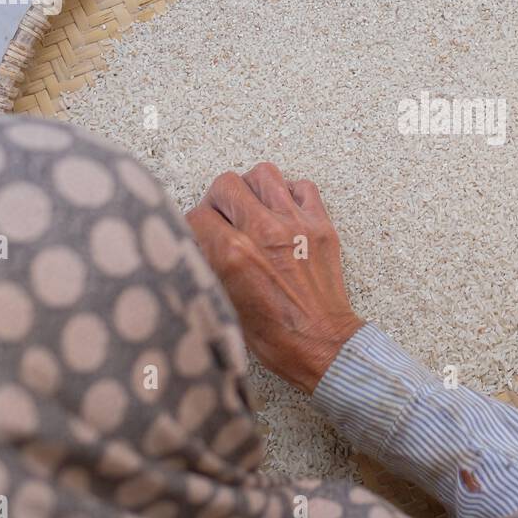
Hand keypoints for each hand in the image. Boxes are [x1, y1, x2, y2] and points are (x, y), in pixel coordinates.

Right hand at [185, 164, 363, 393]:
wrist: (322, 344)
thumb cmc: (274, 335)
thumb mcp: (223, 303)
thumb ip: (208, 264)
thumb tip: (198, 240)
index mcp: (233, 254)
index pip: (197, 214)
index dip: (195, 225)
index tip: (201, 234)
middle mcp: (264, 231)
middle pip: (226, 184)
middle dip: (218, 200)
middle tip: (224, 218)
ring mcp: (296, 225)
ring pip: (264, 174)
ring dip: (252, 189)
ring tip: (253, 208)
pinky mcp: (321, 226)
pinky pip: (302, 186)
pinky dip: (289, 194)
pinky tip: (283, 213)